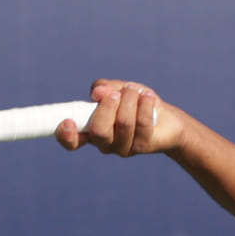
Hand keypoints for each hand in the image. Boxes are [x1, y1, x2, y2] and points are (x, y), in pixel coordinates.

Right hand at [56, 78, 182, 156]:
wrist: (167, 119)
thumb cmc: (136, 103)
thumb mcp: (118, 89)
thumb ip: (104, 88)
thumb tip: (98, 92)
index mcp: (92, 131)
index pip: (73, 142)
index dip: (66, 136)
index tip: (68, 122)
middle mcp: (105, 144)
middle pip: (99, 132)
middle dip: (107, 107)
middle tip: (116, 94)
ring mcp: (124, 147)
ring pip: (123, 124)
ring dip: (129, 100)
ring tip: (134, 90)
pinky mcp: (143, 146)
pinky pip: (142, 123)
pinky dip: (144, 104)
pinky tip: (148, 97)